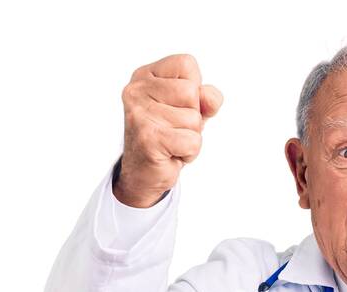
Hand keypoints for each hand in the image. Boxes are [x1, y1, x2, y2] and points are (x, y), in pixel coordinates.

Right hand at [115, 53, 223, 206]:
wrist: (145, 173)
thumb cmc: (169, 135)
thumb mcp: (192, 110)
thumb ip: (206, 98)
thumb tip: (209, 97)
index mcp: (145, 75)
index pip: (187, 64)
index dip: (194, 89)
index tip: (178, 106)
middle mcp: (137, 90)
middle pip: (192, 92)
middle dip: (194, 116)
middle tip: (175, 128)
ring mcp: (139, 114)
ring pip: (194, 119)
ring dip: (191, 136)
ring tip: (172, 141)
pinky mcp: (148, 138)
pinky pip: (192, 141)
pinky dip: (189, 153)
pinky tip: (171, 153)